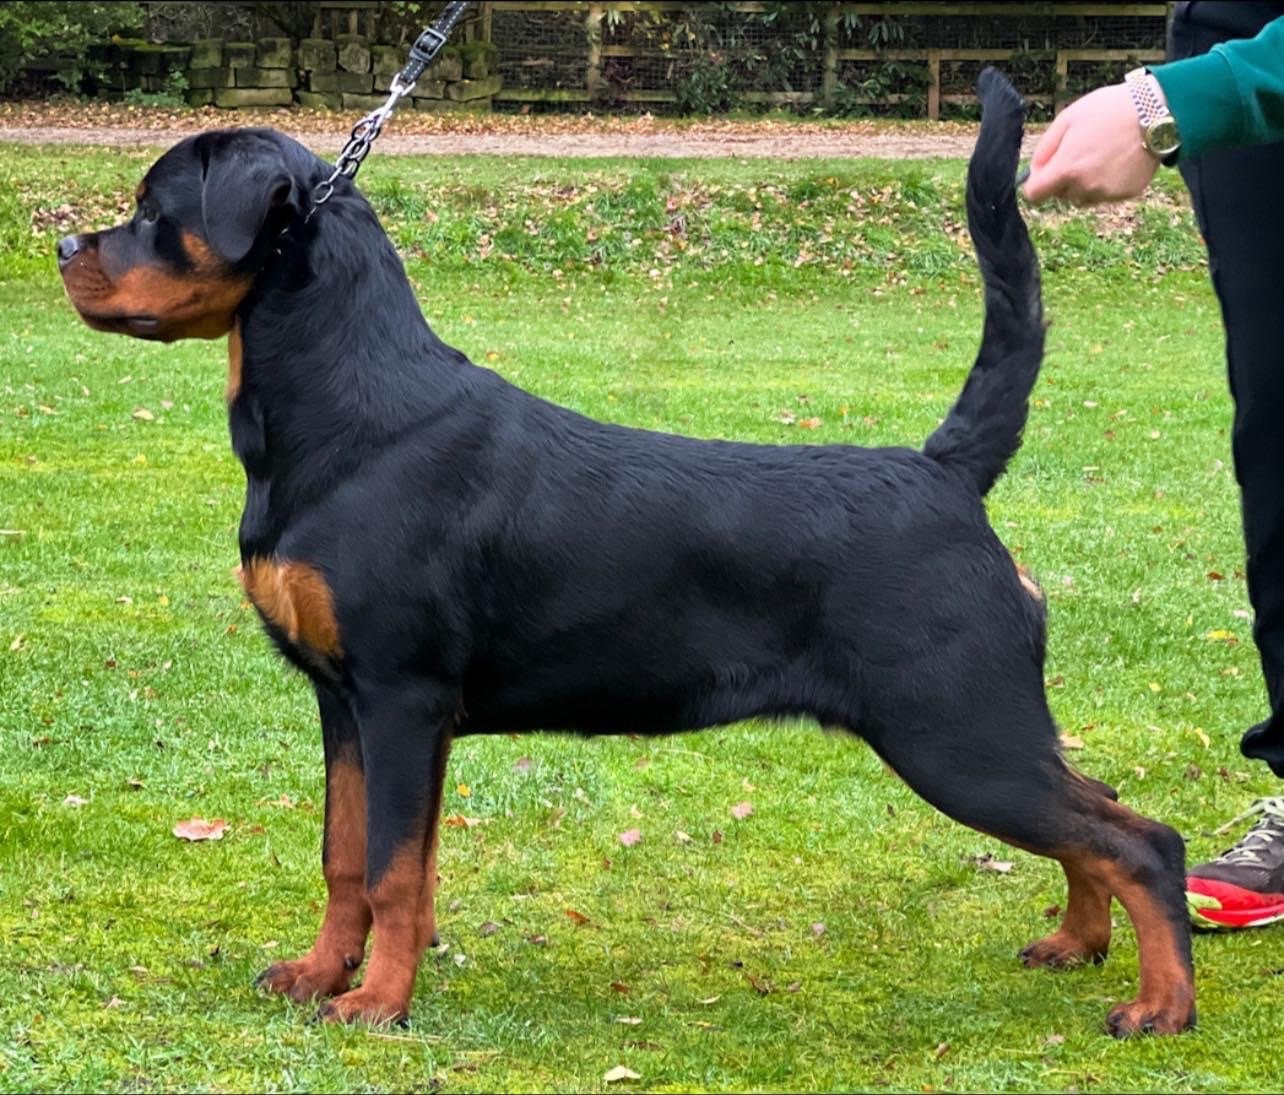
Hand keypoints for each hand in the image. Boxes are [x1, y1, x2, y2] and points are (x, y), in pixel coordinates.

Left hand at [1022, 83, 1160, 204]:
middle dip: (1063, 179)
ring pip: (1082, 197)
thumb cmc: (1109, 109)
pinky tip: (1118, 160)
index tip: (1044, 173)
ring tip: (1101, 155)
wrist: (1156, 111)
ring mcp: (1106, 192)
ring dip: (1084, 184)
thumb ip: (1044, 149)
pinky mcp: (1126, 194)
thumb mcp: (1068, 119)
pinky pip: (1106, 195)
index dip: (1036, 184)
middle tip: (1081, 152)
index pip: (1034, 195)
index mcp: (1066, 168)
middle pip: (1060, 195)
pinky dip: (1107, 183)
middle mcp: (1084, 186)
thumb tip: (1032, 173)